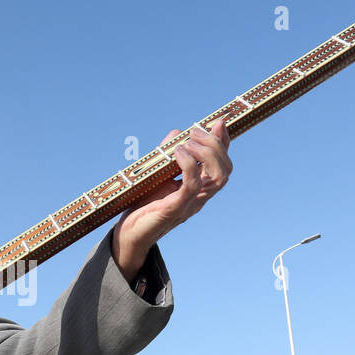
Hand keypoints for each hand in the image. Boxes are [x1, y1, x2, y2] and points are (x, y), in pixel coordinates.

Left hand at [111, 119, 232, 280]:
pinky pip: (193, 186)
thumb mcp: (158, 173)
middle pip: (226, 170)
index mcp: (199, 187)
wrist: (129, 233)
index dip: (224, 142)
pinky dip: (189, 165)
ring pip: (218, 178)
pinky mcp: (176, 208)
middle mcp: (200, 196)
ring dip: (207, 153)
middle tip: (196, 131)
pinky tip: (177, 152)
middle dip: (216, 145)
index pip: (221, 164)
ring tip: (189, 141)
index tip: (218, 122)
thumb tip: (178, 133)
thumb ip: (168, 153)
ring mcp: (190, 203)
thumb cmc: (143, 203)